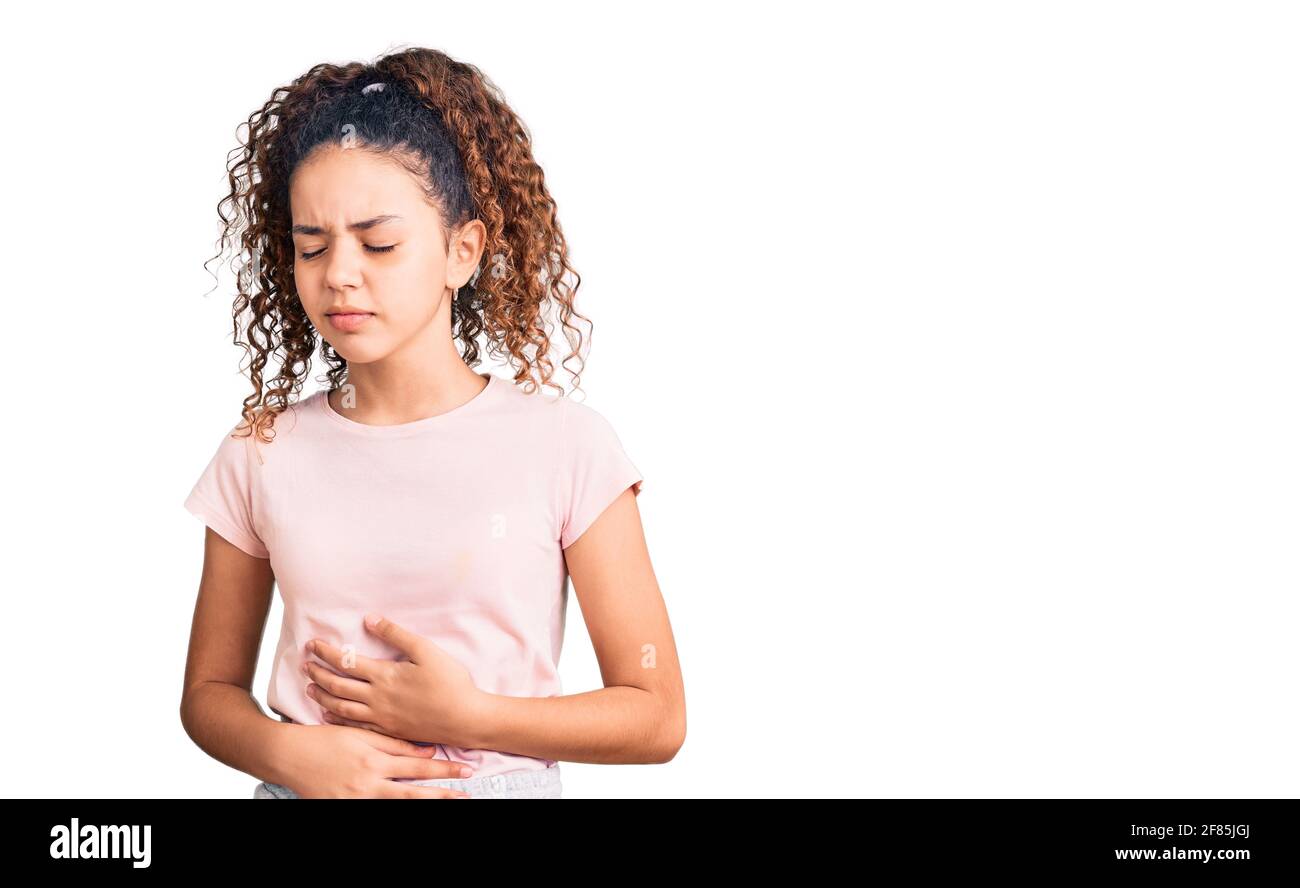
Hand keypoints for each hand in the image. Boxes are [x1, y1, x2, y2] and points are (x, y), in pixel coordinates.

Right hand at [279, 723, 472, 797]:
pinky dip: (391, 812)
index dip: (444, 769)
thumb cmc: (326, 740)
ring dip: (423, 805)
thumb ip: (394, 743)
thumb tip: (427, 749)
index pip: (418, 766)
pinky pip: (373, 813)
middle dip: (442, 794)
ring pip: (396, 807)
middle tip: (466, 794)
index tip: (466, 771)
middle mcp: (369, 784)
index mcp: (375, 760)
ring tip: (446, 804)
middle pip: (413, 793)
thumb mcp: (361, 735)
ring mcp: (356, 800)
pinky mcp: (342, 810)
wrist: (289, 756)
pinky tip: (407, 811)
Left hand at [303, 613, 486, 747]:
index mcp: (384, 675)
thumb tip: (370, 619)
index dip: (326, 652)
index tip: (312, 644)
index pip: (346, 661)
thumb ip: (396, 634)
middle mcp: (377, 698)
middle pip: (338, 685)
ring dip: (322, 696)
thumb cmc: (449, 682)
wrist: (464, 718)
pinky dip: (337, 719)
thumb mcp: (425, 650)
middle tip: (305, 665)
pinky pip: (355, 726)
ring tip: (310, 689)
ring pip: (342, 707)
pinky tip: (329, 715)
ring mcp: (381, 717)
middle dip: (318, 673)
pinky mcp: (388, 730)